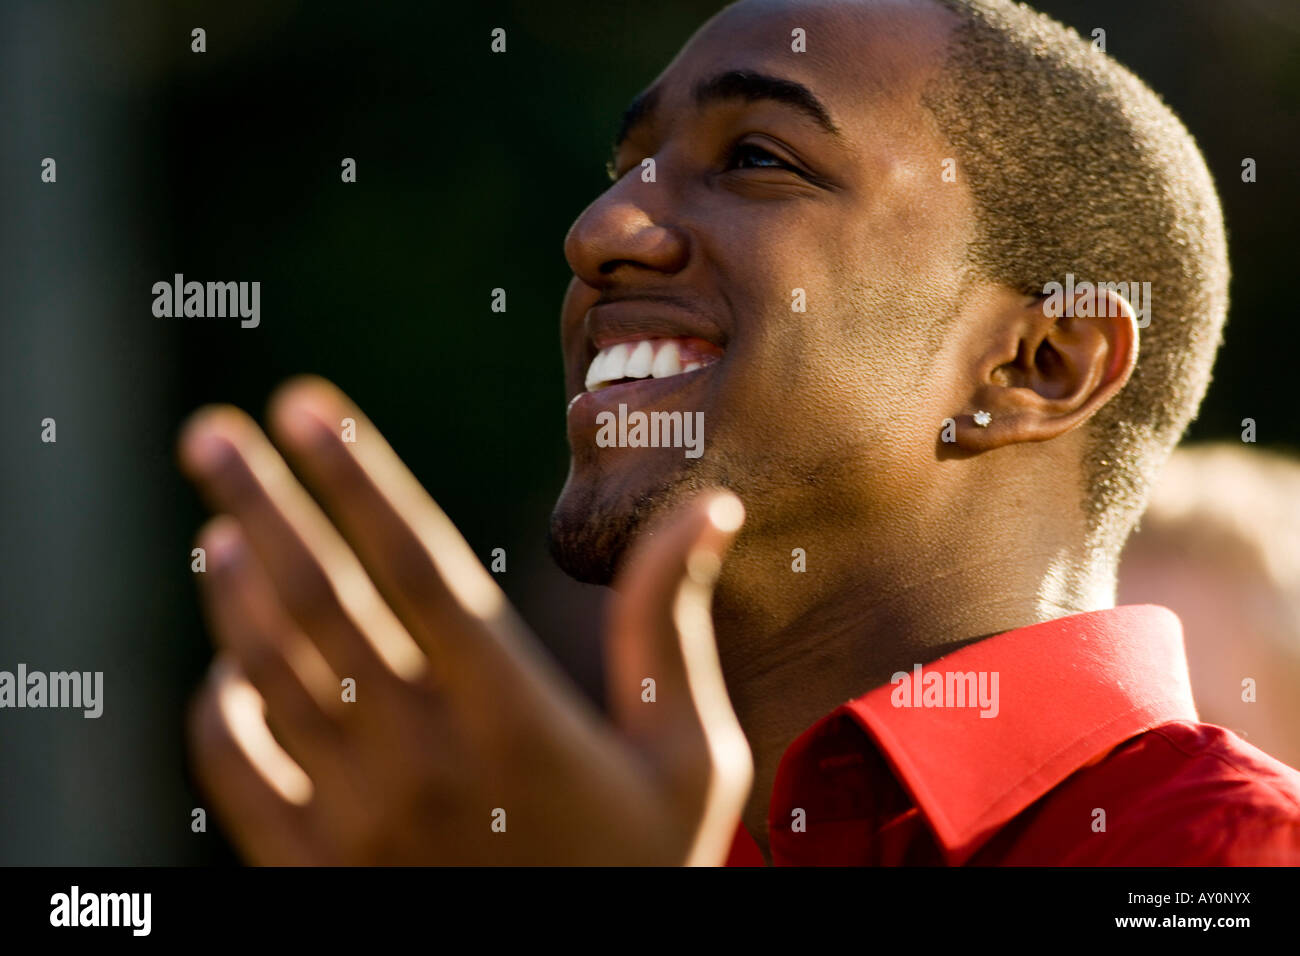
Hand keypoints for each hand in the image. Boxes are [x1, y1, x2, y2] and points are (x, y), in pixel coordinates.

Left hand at [178, 376, 752, 864]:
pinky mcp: (313, 871)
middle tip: (211, 431)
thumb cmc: (645, 869)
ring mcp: (356, 822)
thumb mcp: (688, 755)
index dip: (359, 478)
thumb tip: (710, 505)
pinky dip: (223, 702)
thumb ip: (672, 624)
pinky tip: (230, 659)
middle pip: (319, 604)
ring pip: (266, 675)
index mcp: (516, 719)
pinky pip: (236, 770)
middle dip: (259, 504)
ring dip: (233, 589)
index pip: (417, 570)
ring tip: (218, 524)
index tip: (308, 405)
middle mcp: (423, 762)